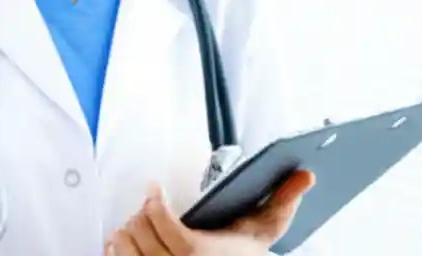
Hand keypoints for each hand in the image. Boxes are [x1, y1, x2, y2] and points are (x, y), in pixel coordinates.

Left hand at [105, 170, 314, 255]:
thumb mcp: (264, 231)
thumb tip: (306, 174)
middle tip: (147, 205)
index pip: (164, 224)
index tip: (153, 188)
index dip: (154, 203)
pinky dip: (116, 253)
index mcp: (203, 254)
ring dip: (125, 233)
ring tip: (133, 222)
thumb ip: (283, 202)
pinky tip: (123, 242)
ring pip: (126, 252)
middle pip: (141, 235)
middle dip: (140, 215)